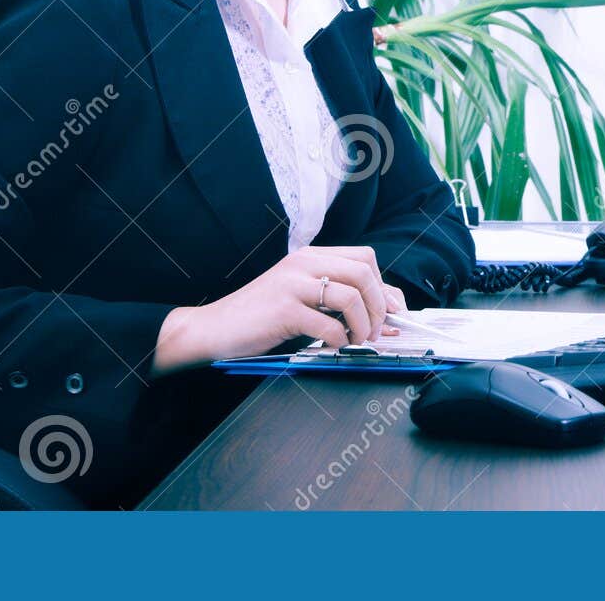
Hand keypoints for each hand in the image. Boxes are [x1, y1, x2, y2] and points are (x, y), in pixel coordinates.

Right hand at [152, 246, 408, 375]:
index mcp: (310, 256)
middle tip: (376, 333)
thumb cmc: (260, 317)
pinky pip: (327, 324)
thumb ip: (338, 296)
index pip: (365, 258)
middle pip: (363, 273)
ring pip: (350, 296)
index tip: (391, 313)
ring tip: (357, 342)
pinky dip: (338, 340)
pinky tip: (332, 348)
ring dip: (363, 326)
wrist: (213, 328)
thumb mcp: (302, 298)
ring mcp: (292, 284)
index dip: (384, 286)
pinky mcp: (283, 309)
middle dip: (379, 307)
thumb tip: (390, 304)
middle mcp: (303, 263)